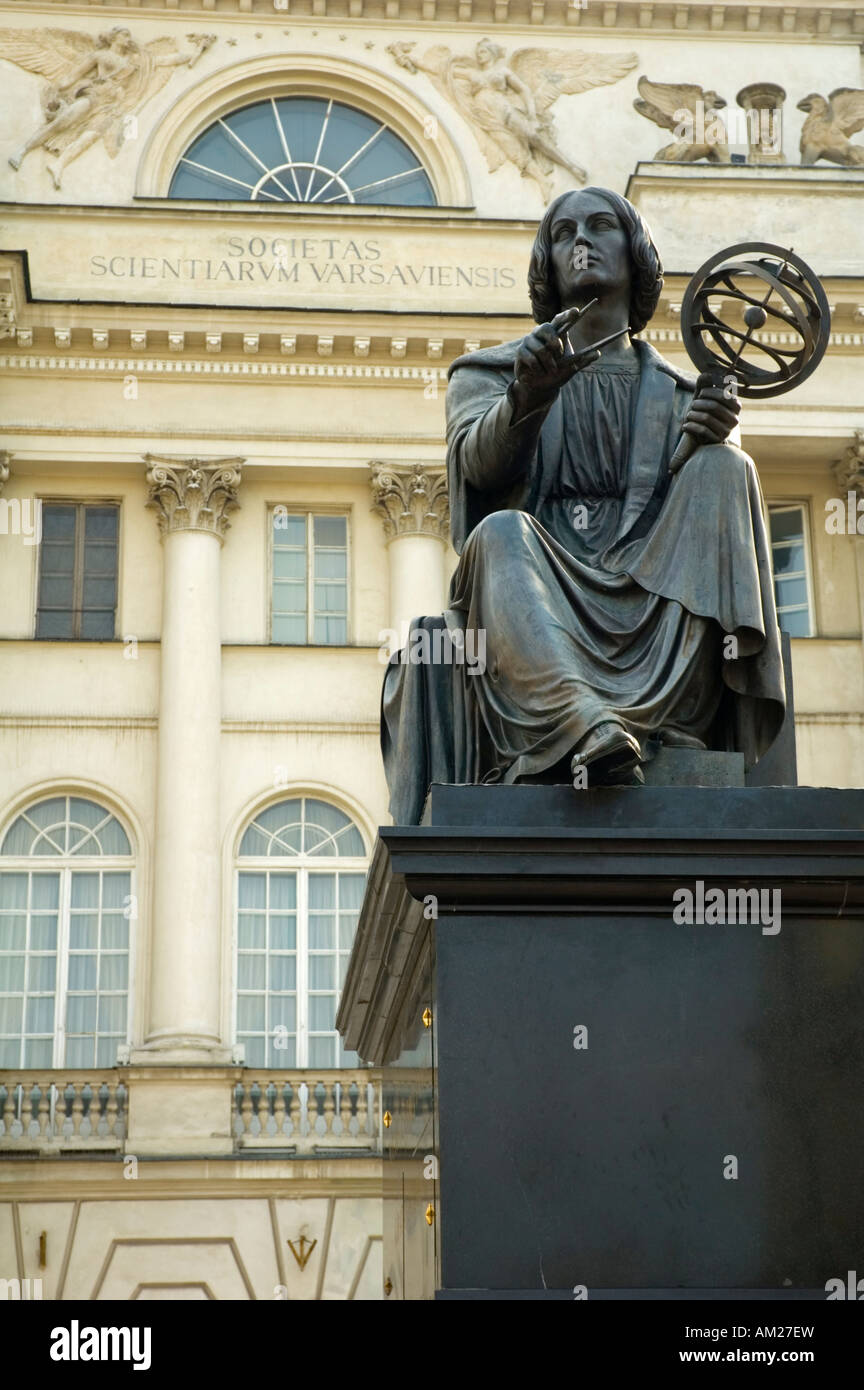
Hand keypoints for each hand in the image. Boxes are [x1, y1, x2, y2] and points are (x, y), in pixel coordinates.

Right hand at [510, 306, 600, 420]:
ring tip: (551, 370)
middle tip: (559, 353)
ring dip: (549, 364)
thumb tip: (598, 353)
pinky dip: (538, 368)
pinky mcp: (521, 351)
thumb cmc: (556, 373)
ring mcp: (529, 340)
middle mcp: (541, 333)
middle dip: (555, 342)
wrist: (539, 386)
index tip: (577, 312)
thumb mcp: (571, 368)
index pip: (560, 319)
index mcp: (555, 333)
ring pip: (542, 349)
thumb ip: (583, 360)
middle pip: (547, 328)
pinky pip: (531, 359)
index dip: (567, 315)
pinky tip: (538, 372)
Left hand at [680, 382, 740, 446]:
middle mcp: (734, 419)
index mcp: (735, 406)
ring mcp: (727, 431)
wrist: (700, 435)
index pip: (724, 395)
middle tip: (692, 404)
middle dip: (699, 403)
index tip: (700, 394)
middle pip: (714, 406)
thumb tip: (706, 374)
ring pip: (706, 418)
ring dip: (692, 415)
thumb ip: (705, 384)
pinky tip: (685, 426)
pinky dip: (690, 426)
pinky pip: (702, 430)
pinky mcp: (717, 440)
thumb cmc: (703, 412)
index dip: (709, 392)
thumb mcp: (704, 397)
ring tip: (688, 415)